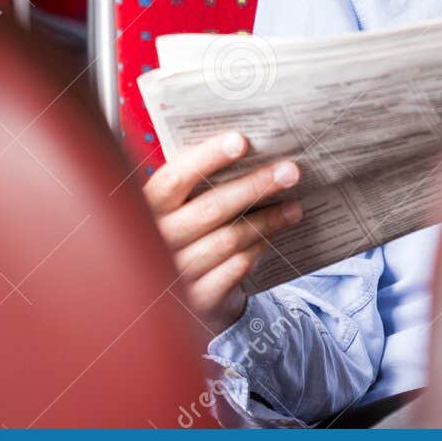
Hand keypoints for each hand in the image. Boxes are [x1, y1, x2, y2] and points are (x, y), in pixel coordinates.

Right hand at [143, 131, 302, 336]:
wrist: (176, 291)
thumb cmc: (185, 231)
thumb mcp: (180, 205)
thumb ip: (200, 181)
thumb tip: (249, 147)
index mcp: (148, 206)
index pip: (174, 177)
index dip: (207, 158)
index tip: (241, 140)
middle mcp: (156, 239)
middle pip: (211, 208)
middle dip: (255, 186)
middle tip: (290, 171)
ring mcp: (174, 271)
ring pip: (229, 239)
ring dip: (267, 221)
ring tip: (293, 207)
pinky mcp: (196, 299)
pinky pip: (234, 269)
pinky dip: (257, 250)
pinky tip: (274, 236)